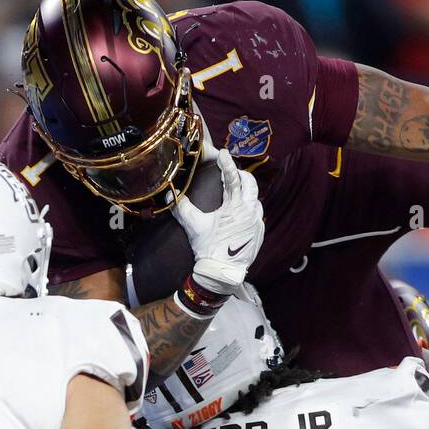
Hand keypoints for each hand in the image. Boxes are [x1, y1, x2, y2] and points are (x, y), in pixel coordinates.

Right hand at [173, 150, 264, 294]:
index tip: (223, 153)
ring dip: (246, 193)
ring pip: (255, 200)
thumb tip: (169, 194)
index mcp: (235, 207)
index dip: (227, 164)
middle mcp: (250, 212)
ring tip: (235, 193)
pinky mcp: (260, 233)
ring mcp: (257, 223)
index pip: (232, 178)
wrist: (222, 275)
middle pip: (251, 184)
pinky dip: (249, 210)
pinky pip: (257, 215)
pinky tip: (240, 213)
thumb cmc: (208, 249)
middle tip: (231, 172)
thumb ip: (182, 208)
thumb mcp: (194, 226)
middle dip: (241, 175)